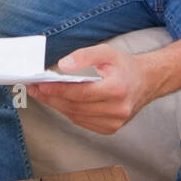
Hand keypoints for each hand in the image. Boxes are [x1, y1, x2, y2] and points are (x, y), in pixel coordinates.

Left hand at [26, 44, 155, 134]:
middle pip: (75, 106)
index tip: (39, 85)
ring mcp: (114, 122)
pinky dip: (69, 112)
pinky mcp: (110, 129)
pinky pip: (82, 122)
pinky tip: (61, 102)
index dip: (57, 90)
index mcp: (117, 89)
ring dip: (57, 106)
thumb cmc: (124, 66)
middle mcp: (117, 109)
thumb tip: (62, 66)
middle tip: (35, 89)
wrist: (146, 82)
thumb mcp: (107, 52)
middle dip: (51, 98)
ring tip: (43, 94)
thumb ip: (85, 56)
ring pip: (76, 116)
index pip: (80, 92)